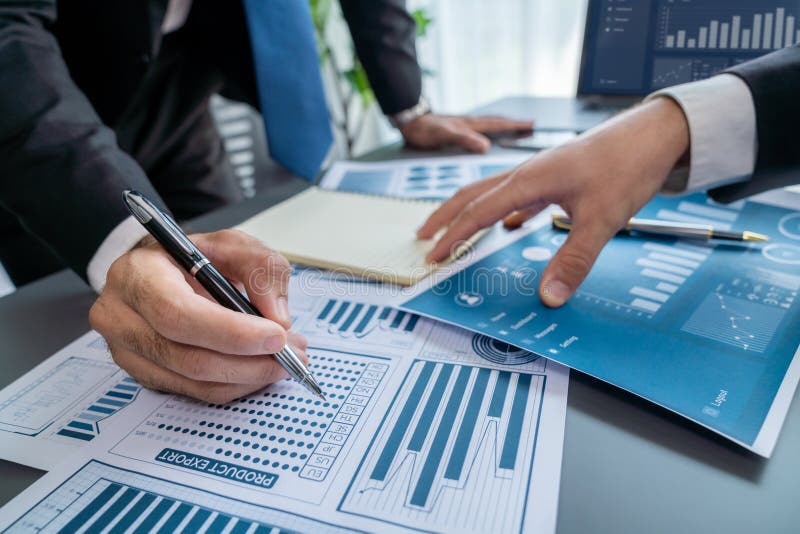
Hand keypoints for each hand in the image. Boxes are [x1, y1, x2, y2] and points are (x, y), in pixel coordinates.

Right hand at [89, 229, 307, 403]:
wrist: (155, 273)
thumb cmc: (190, 258)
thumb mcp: (230, 244)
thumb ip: (260, 268)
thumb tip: (277, 315)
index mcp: (137, 276)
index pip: (178, 314)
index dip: (230, 332)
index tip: (276, 335)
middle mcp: (123, 318)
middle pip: (187, 357)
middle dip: (249, 361)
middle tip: (292, 355)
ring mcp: (129, 353)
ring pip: (194, 382)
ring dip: (249, 377)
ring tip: (285, 360)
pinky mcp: (145, 375)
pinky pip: (195, 392)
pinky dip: (235, 385)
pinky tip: (260, 369)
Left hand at [400, 113, 533, 152]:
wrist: (409, 122)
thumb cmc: (425, 129)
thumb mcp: (445, 135)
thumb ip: (465, 140)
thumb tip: (485, 146)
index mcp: (471, 125)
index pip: (498, 125)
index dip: (515, 126)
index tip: (531, 125)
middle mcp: (470, 124)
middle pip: (497, 123)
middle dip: (514, 124)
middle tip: (530, 125)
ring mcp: (465, 127)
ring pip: (489, 126)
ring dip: (503, 127)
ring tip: (515, 129)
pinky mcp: (458, 131)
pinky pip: (480, 131)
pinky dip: (489, 132)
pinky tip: (488, 137)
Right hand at [417, 97, 689, 306]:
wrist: (654, 133)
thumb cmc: (627, 167)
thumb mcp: (600, 219)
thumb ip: (572, 261)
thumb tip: (548, 298)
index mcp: (528, 181)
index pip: (478, 212)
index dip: (453, 236)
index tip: (432, 255)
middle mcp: (527, 174)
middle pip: (473, 194)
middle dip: (445, 216)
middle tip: (422, 236)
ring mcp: (542, 173)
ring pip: (493, 193)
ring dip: (470, 212)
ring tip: (455, 229)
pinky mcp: (558, 176)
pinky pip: (520, 195)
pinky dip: (506, 211)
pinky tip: (512, 224)